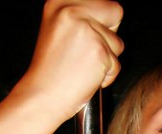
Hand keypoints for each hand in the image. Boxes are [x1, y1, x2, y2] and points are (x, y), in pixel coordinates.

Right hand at [15, 0, 123, 121]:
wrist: (42, 96)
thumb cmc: (51, 72)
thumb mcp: (59, 30)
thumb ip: (80, 17)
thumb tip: (109, 12)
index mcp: (60, 2)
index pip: (101, 1)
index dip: (102, 20)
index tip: (91, 34)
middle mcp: (72, 9)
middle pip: (115, 11)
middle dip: (110, 35)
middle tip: (90, 51)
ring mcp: (86, 29)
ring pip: (118, 42)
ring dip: (107, 59)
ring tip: (84, 67)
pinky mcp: (99, 51)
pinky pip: (117, 64)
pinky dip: (107, 75)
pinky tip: (87, 77)